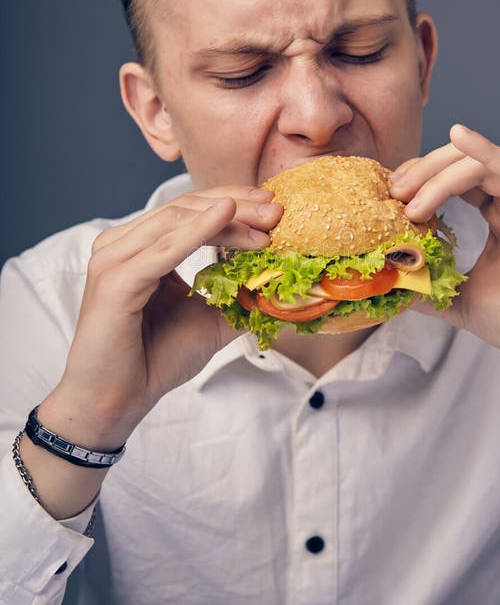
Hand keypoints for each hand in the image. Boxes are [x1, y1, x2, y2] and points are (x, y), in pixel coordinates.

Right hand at [43, 186, 282, 447]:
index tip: (273, 207)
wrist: (116, 401)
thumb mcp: (210, 321)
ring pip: (176, 222)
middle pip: (185, 209)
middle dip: (236, 206)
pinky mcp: (115, 280)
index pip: (189, 211)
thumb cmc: (155, 359)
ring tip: (263, 220)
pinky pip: (162, 251)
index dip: (233, 203)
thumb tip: (280, 284)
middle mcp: (122, 245)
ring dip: (225, 218)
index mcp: (139, 247)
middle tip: (275, 210)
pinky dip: (196, 232)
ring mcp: (114, 259)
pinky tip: (225, 216)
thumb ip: (238, 297)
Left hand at [389, 125, 499, 377]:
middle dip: (422, 172)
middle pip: (462, 164)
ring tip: (410, 197)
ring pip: (479, 165)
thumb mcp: (460, 299)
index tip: (390, 194)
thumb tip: (390, 282)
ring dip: (438, 173)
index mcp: (498, 215)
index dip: (421, 179)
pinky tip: (458, 137)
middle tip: (393, 192)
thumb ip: (429, 286)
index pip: (455, 179)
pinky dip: (484, 150)